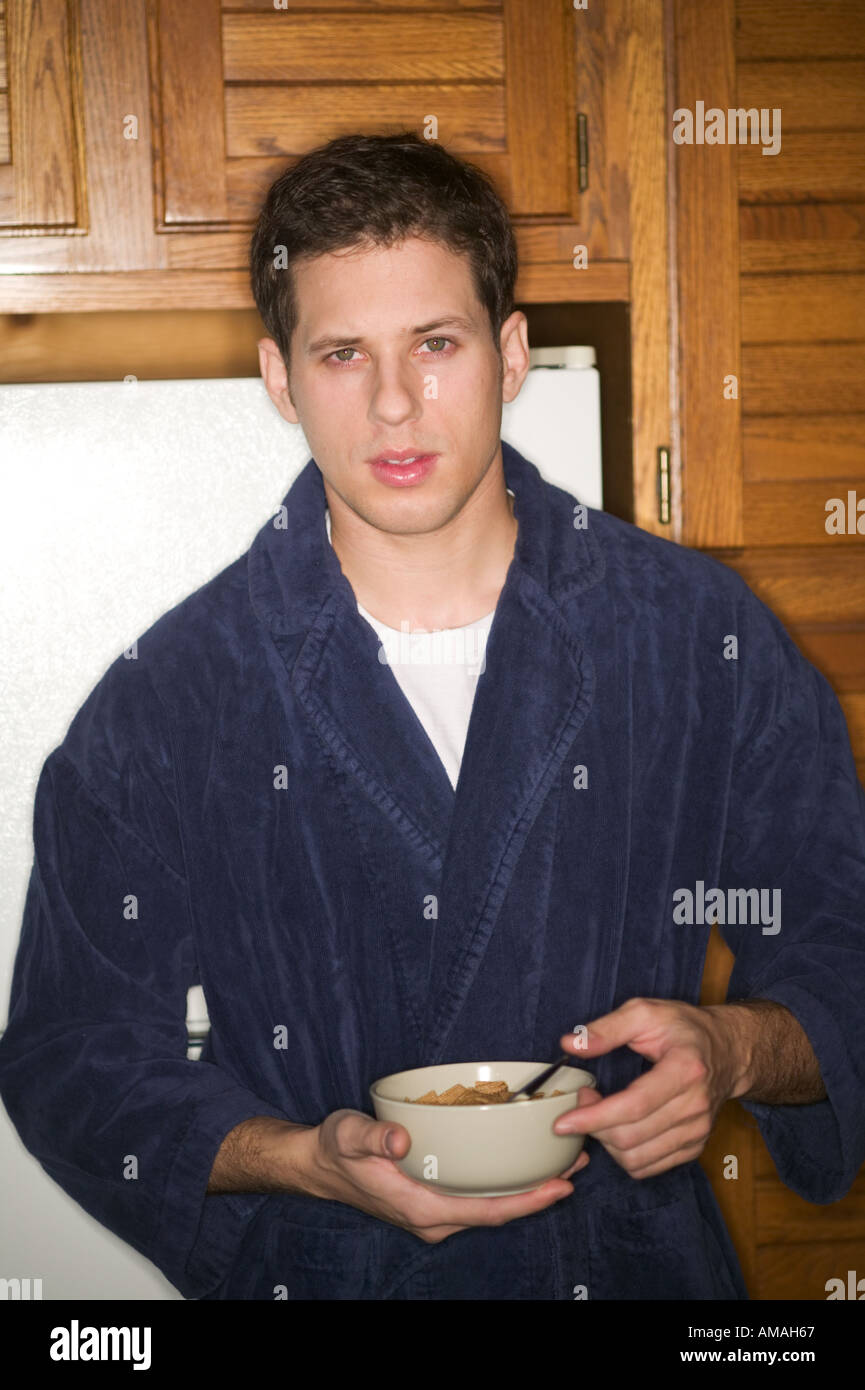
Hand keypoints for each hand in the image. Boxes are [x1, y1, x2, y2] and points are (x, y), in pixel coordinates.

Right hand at [295, 1109, 575, 1243]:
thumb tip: (400, 1139)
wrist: (317, 1164)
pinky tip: (524, 1160)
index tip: (560, 1187)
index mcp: (421, 1209)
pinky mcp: (435, 1200)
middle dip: (540, 1192)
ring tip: (565, 1161)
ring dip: (527, 1187)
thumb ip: (373, 1137)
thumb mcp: (349, 1135)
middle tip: (579, 1163)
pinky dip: (507, 1182)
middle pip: (499, 1211)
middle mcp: (434, 1218)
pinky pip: (480, 1197)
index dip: (527, 1202)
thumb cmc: (335, 1149)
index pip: (486, 1212)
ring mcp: (436, 1212)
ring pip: (492, 1205)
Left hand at [552, 998, 741, 1178]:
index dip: (595, 1117)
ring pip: (636, 1159)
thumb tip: (569, 1043)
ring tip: (600, 1114)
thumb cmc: (684, 1028)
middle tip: (584, 1099)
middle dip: (594, 1126)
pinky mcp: (694, 1147)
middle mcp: (695, 1107)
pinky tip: (617, 1129)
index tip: (563, 1122)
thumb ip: (606, 1028)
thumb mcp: (645, 1012)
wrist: (728, 1051)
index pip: (634, 1106)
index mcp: (684, 1070)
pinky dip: (623, 1155)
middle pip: (631, 1137)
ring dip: (606, 1143)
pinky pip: (648, 1167)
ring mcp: (697, 1131)